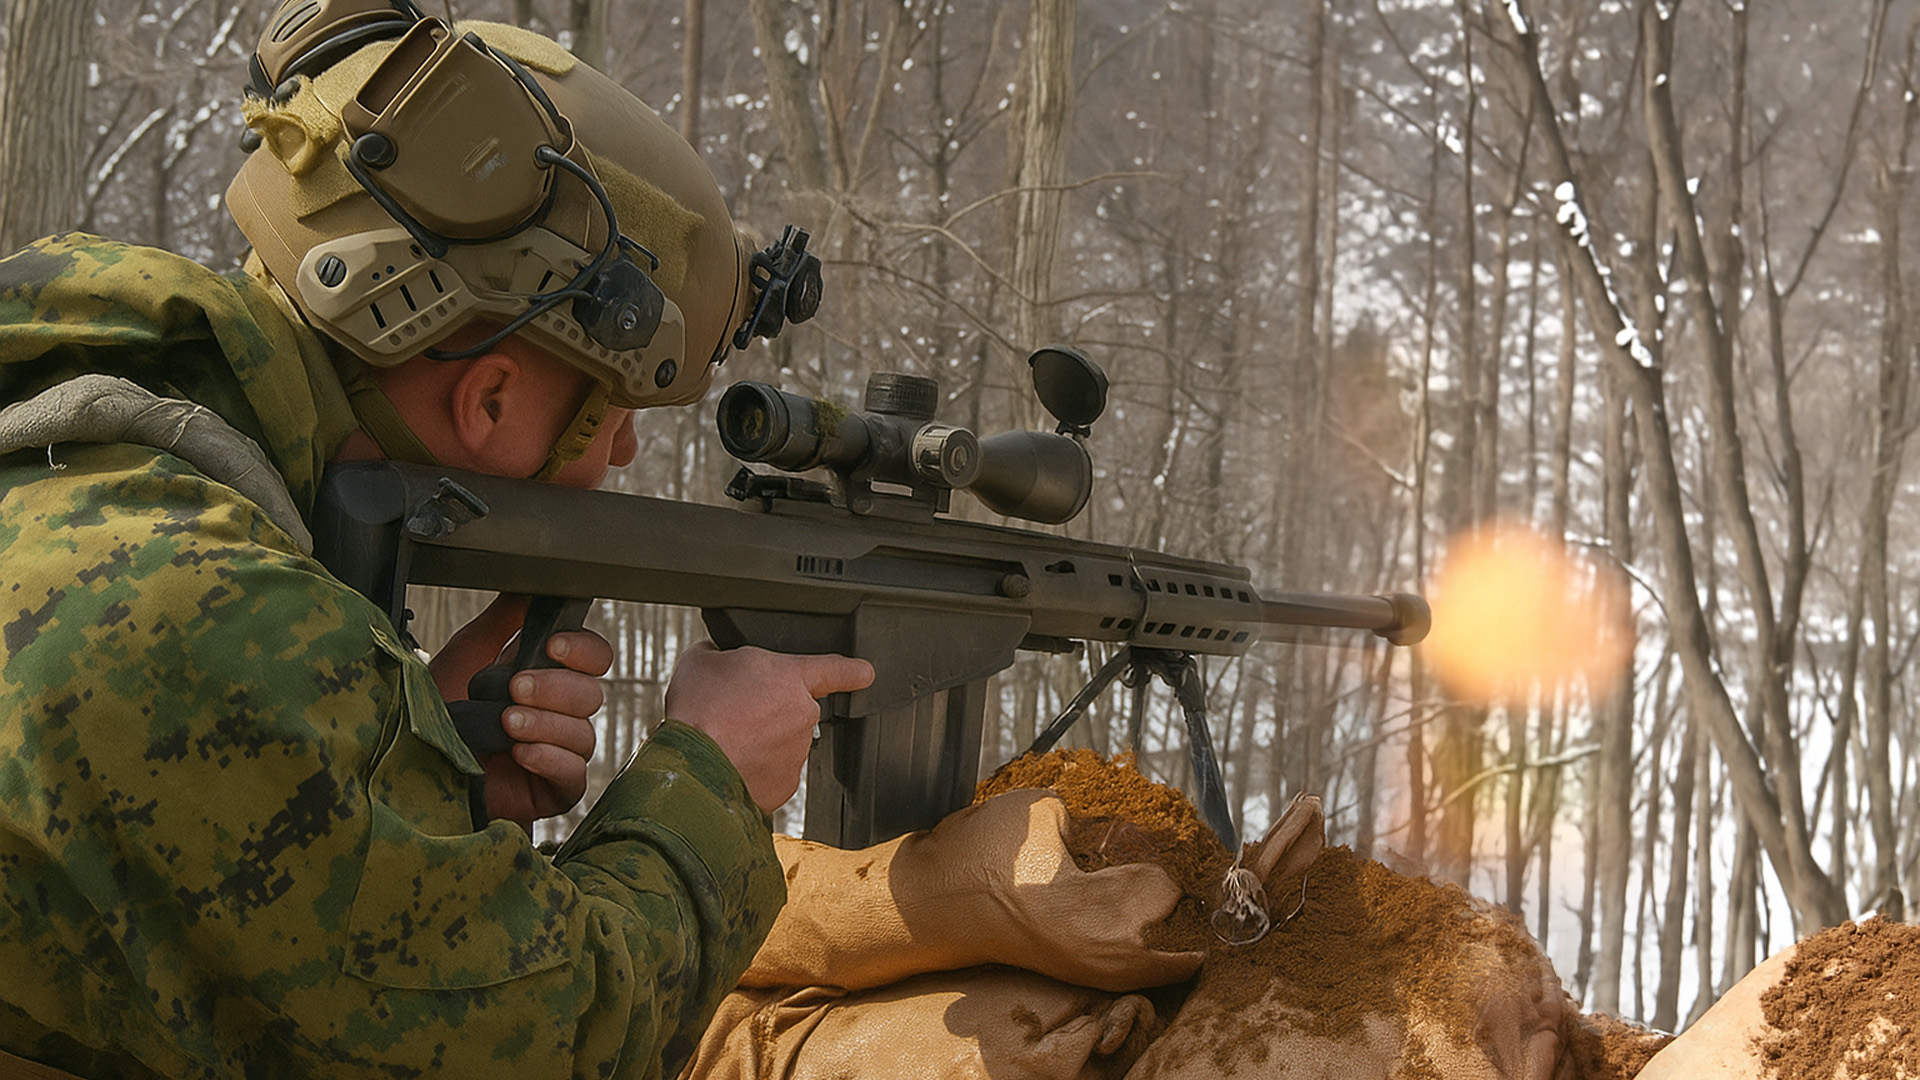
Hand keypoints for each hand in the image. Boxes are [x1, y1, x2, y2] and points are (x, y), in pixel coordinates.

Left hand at [430, 594, 610, 829]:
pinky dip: (550, 759)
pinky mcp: (552, 791)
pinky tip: (520, 753)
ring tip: (507, 722)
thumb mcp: (464, 656)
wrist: (411, 771)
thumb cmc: (434, 715)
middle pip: (592, 694)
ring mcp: (558, 753)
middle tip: (515, 688)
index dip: (582, 650)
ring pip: (584, 734)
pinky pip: (573, 775)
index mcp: (545, 677)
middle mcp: (558, 714)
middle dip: (556, 688)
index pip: (593, 658)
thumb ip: (502, 620)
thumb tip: (530, 582)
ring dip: (546, 724)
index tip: (553, 646)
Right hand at [664, 642, 874, 812]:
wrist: (691, 765)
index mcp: (790, 678)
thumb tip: (716, 657)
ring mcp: (796, 754)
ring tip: (723, 740)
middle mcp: (803, 716)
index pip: (835, 669)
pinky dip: (752, 769)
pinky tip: (728, 763)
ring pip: (780, 743)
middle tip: (731, 714)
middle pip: (792, 709)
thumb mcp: (700, 660)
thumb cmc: (698, 711)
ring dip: (758, 741)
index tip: (865, 673)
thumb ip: (719, 654)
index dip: (852, 670)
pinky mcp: (784, 786)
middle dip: (767, 711)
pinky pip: (771, 772)